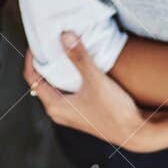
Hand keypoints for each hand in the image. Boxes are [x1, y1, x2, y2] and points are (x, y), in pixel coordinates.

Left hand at [24, 35, 153, 147]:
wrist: (135, 132)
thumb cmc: (114, 111)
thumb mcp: (96, 80)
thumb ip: (79, 57)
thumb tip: (65, 36)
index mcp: (55, 106)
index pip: (32, 78)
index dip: (32, 59)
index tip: (37, 42)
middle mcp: (58, 112)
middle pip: (41, 82)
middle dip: (44, 62)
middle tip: (50, 42)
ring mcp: (70, 113)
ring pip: (55, 87)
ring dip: (57, 70)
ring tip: (63, 50)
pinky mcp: (81, 112)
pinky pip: (66, 91)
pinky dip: (67, 77)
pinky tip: (78, 66)